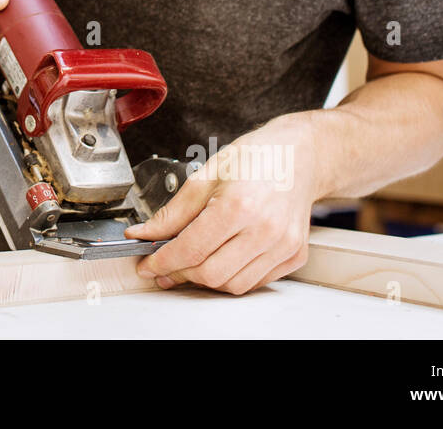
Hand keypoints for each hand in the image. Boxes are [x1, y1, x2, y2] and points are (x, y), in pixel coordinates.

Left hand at [125, 113, 318, 294]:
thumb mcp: (205, 176)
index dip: (162, 262)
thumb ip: (172, 213)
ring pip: (233, 285)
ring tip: (192, 261)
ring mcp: (283, 246)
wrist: (299, 156)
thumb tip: (143, 235)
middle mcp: (264, 230)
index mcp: (238, 206)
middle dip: (180, 273)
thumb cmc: (255, 158)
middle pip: (211, 274)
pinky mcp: (294, 255)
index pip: (191, 250)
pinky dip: (233, 277)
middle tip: (165, 265)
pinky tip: (222, 258)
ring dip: (206, 279)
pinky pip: (255, 282)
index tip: (146, 265)